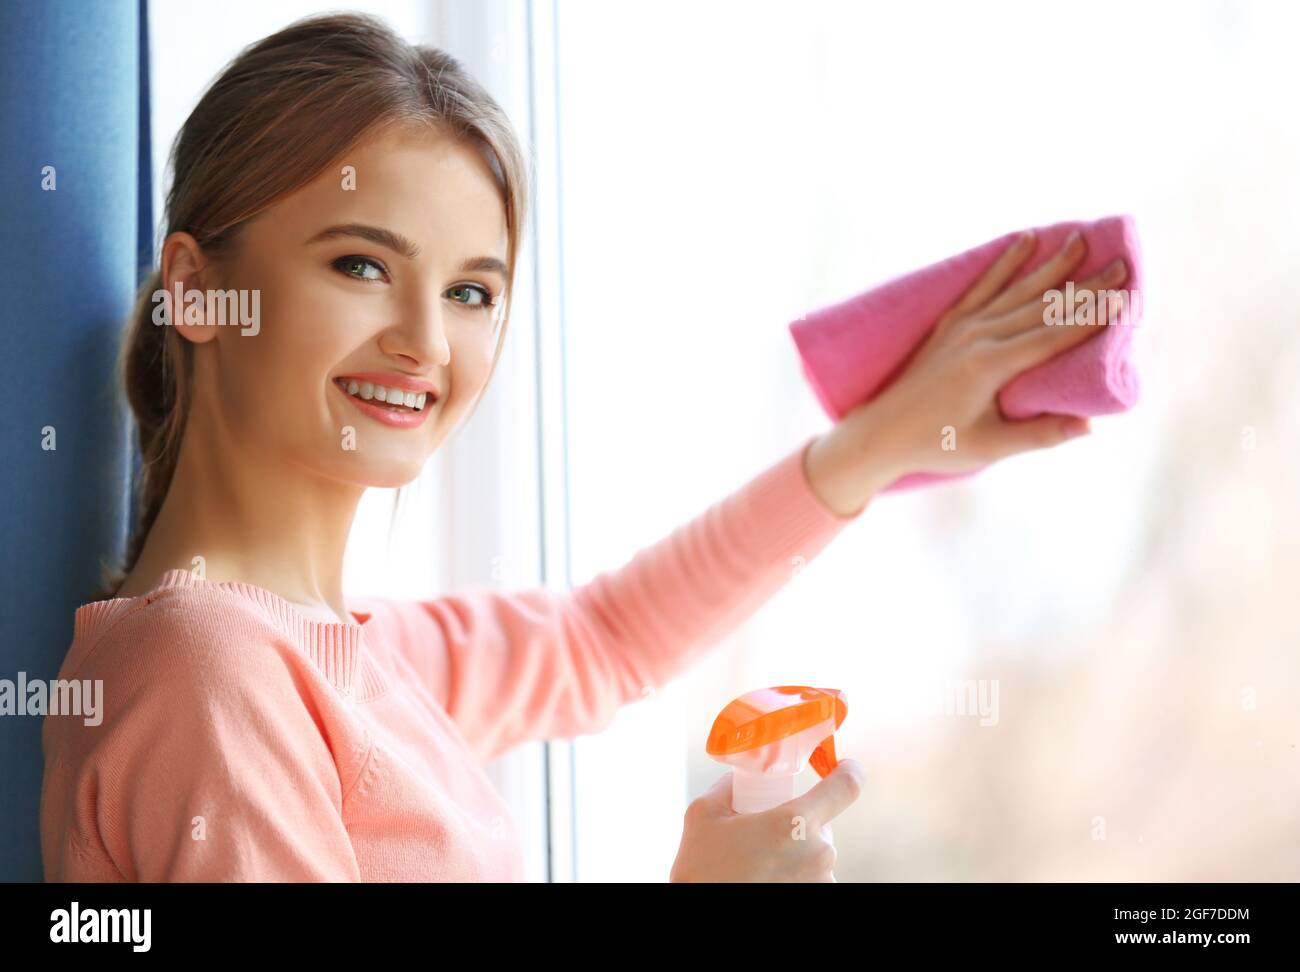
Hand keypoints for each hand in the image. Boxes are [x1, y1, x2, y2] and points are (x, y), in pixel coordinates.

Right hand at [669, 759, 864, 881]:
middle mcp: (818, 854)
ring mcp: (821, 883)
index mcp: (795, 823)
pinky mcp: (818, 899)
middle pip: (821, 824)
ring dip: (794, 853)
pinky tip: (764, 878)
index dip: (849, 771)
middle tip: (763, 832)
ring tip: (758, 864)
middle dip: (796, 824)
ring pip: (815, 854)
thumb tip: (740, 777)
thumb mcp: (703, 813)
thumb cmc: (703, 870)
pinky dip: (793, 875)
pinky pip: (811, 877)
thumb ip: (729, 786)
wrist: (698, 913)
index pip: (846, 787)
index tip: (843, 767)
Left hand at [803, 230, 1128, 515]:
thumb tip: (1091, 425)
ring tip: (1081, 240)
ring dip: (1051, 265)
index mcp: (991, 366)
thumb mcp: (990, 447)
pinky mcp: (949, 324)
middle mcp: (978, 337)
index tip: (1125, 296)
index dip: (1091, 316)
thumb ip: (1040, 435)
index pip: (1053, 335)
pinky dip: (1005, 263)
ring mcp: (962, 327)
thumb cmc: (936, 445)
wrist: (880, 433)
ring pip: (1015, 289)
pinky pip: (983, 286)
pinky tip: (1024, 241)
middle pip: (1041, 306)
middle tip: (1121, 263)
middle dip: (1084, 285)